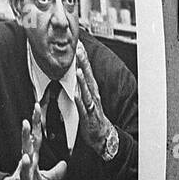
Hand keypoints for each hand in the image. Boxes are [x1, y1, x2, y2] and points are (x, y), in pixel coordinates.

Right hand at [0, 105, 66, 179]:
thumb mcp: (43, 179)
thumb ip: (55, 172)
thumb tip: (65, 164)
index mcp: (32, 161)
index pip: (35, 139)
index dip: (36, 124)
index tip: (36, 107)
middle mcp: (27, 168)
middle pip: (27, 149)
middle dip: (26, 136)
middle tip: (25, 122)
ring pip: (24, 171)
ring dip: (25, 164)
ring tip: (26, 157)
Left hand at [74, 41, 112, 156]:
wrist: (102, 135)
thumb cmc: (94, 116)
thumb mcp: (88, 98)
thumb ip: (82, 85)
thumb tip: (76, 72)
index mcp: (92, 90)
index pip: (87, 70)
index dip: (83, 57)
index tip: (79, 44)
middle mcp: (93, 95)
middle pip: (88, 76)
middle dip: (83, 62)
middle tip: (79, 49)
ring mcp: (91, 106)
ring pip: (87, 91)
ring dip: (82, 80)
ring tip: (78, 69)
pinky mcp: (88, 117)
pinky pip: (83, 108)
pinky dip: (80, 100)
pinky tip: (76, 94)